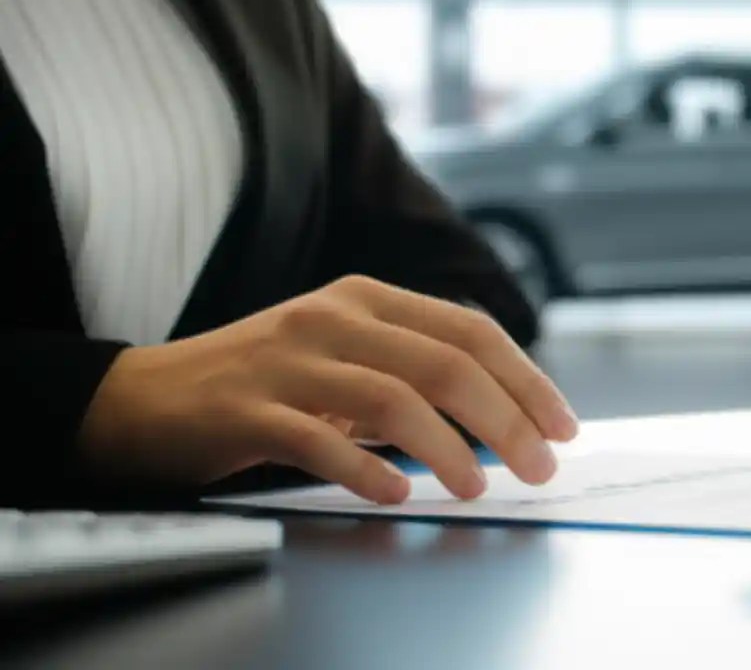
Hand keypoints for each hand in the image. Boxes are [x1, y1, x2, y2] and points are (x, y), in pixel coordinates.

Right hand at [80, 275, 577, 502]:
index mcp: (366, 298)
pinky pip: (317, 439)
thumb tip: (501, 419)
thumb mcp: (344, 354)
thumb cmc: (265, 382)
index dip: (525, 379)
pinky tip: (395, 494)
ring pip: (391, 399)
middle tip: (537, 468)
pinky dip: (364, 469)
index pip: (469, 331)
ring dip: (446, 449)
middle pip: (443, 365)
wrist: (146, 397)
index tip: (561, 426)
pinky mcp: (246, 410)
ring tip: (475, 488)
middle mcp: (332, 318)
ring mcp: (287, 361)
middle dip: (505, 420)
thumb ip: (411, 371)